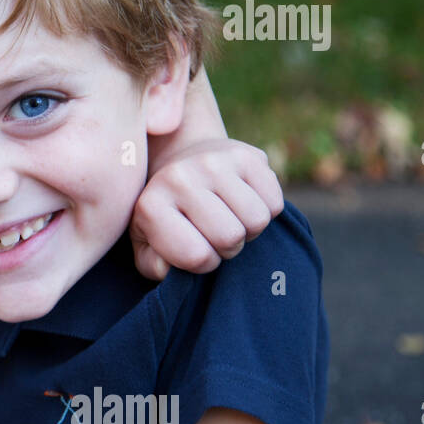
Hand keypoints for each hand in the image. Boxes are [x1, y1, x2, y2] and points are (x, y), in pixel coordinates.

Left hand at [131, 139, 282, 280]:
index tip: (196, 247)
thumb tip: (168, 268)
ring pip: (256, 220)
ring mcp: (212, 162)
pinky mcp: (245, 155)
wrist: (184, 164)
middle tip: (215, 233)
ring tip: (228, 216)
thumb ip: (153, 266)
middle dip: (228, 247)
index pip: (196, 256)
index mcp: (150, 205)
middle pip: (230, 237)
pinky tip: (242, 201)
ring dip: (248, 229)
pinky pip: (274, 203)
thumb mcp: (149, 245)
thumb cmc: (169, 216)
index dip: (205, 263)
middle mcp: (178, 178)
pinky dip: (266, 210)